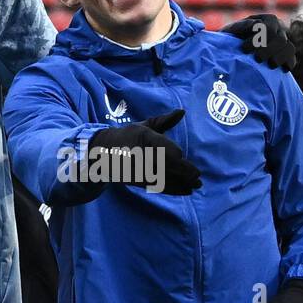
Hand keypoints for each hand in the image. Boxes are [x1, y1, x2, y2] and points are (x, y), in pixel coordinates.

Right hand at [87, 109, 201, 194]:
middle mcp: (139, 153)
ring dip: (181, 183)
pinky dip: (173, 190)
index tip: (181, 155)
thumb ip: (165, 121)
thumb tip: (182, 112)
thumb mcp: (145, 126)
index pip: (163, 147)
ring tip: (195, 185)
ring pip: (163, 178)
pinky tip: (185, 190)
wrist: (104, 152)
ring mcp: (137, 169)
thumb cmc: (130, 136)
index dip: (176, 153)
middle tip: (198, 176)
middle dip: (183, 172)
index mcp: (143, 136)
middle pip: (166, 165)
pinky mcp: (137, 181)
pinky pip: (157, 187)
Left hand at [221, 13, 295, 70]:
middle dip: (268, 50)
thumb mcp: (232, 30)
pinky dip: (289, 63)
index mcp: (267, 20)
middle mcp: (279, 28)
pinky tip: (283, 69)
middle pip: (280, 40)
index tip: (244, 49)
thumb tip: (255, 25)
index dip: (257, 40)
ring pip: (289, 48)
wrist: (233, 51)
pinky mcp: (286, 55)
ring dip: (279, 58)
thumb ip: (242, 26)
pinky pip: (292, 58)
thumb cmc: (231, 38)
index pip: (268, 29)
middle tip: (257, 59)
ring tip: (270, 65)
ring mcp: (284, 41)